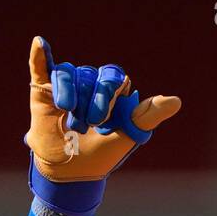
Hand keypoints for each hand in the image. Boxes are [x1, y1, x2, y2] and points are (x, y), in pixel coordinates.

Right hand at [25, 36, 180, 182]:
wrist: (70, 172)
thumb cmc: (102, 154)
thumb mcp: (127, 135)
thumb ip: (149, 115)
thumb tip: (177, 100)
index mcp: (112, 91)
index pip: (114, 77)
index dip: (109, 94)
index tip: (104, 121)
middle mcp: (90, 84)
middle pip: (92, 74)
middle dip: (92, 98)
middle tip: (91, 122)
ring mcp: (67, 86)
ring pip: (68, 73)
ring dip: (69, 93)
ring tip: (69, 115)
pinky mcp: (44, 90)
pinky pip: (41, 67)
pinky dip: (40, 56)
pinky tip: (40, 43)